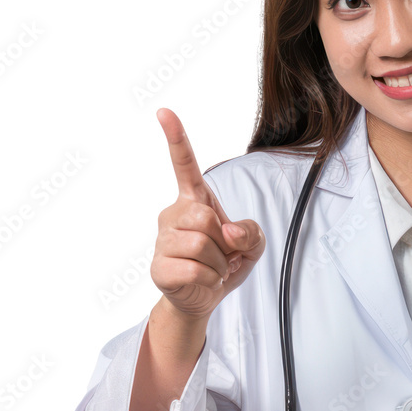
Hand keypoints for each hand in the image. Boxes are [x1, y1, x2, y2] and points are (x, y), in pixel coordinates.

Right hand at [151, 108, 265, 319]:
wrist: (206, 297)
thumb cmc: (224, 263)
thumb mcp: (253, 244)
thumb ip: (251, 231)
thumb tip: (227, 231)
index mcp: (195, 201)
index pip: (185, 166)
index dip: (176, 139)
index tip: (164, 112)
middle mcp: (173, 215)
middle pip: (205, 219)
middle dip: (224, 242)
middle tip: (222, 254)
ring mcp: (163, 241)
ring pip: (201, 245)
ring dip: (219, 264)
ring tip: (213, 268)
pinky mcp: (159, 267)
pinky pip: (195, 270)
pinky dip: (210, 280)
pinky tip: (204, 280)